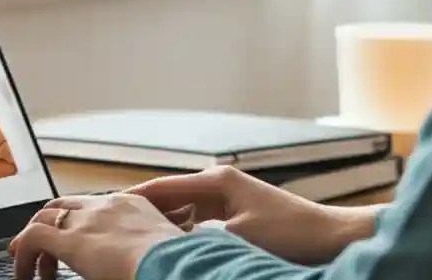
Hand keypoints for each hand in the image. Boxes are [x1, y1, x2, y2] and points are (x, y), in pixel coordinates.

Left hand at [8, 194, 181, 279]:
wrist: (170, 261)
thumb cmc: (173, 260)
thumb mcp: (158, 245)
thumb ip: (145, 246)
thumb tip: (140, 260)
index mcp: (131, 204)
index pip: (92, 205)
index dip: (75, 221)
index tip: (69, 239)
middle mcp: (105, 205)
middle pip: (61, 205)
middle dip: (46, 224)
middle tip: (37, 249)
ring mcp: (86, 220)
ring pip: (43, 218)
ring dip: (31, 242)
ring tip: (28, 268)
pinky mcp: (70, 240)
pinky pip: (32, 239)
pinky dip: (23, 256)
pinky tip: (24, 275)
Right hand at [128, 166, 378, 264]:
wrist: (331, 238)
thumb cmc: (291, 234)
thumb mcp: (238, 240)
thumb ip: (199, 239)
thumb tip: (166, 247)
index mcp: (217, 181)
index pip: (160, 188)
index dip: (128, 200)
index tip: (100, 211)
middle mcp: (219, 183)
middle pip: (166, 198)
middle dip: (139, 214)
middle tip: (107, 229)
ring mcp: (228, 199)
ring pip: (181, 212)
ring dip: (160, 226)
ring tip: (129, 241)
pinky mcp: (236, 215)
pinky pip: (197, 223)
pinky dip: (180, 234)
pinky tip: (167, 250)